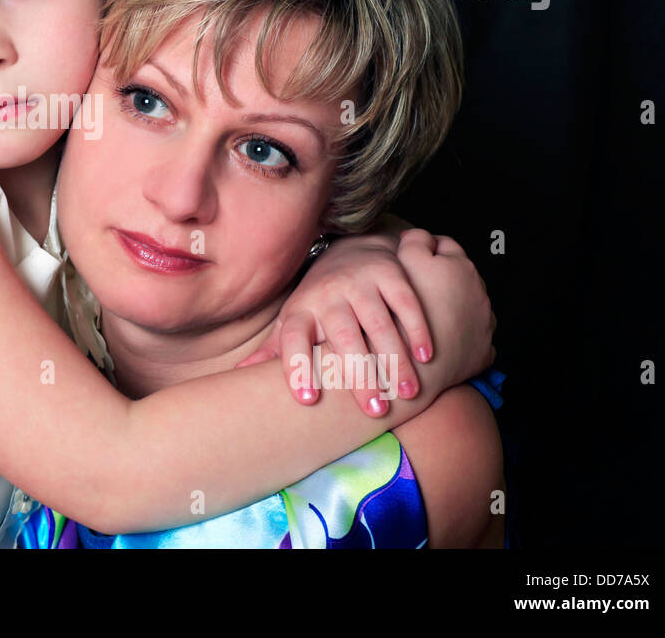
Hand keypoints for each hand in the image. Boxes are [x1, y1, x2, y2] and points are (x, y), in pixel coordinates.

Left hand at [250, 233, 432, 415]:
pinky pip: (405, 302)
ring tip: (407, 394)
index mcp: (300, 311)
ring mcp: (360, 282)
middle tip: (374, 412)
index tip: (307, 399)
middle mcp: (328, 295)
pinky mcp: (389, 273)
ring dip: (395, 359)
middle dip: (359, 374)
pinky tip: (427, 358)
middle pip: (342, 337)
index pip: (293, 339)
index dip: (297, 366)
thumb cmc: (319, 302)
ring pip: (378, 323)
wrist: (348, 251)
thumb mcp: (294, 321)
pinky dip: (417, 329)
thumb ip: (274, 350)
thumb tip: (237, 377)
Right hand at [394, 229, 495, 398]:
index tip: (408, 260)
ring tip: (426, 319)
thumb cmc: (403, 313)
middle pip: (459, 277)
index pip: (444, 245)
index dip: (423, 249)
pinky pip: (473, 339)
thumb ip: (415, 240)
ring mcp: (484, 324)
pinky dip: (461, 338)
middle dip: (441, 280)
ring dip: (452, 309)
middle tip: (415, 290)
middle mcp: (479, 293)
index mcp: (461, 268)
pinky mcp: (482, 352)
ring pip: (468, 307)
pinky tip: (441, 341)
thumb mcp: (403, 262)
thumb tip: (422, 236)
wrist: (412, 367)